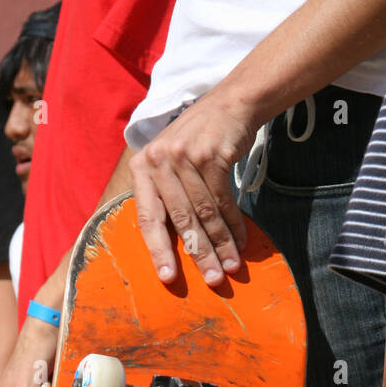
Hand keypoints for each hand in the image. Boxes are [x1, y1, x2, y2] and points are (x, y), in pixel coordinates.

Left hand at [130, 92, 253, 286]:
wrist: (229, 106)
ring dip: (222, 244)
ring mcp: (184, 155)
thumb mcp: (172, 164)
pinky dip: (235, 224)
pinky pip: (223, 200)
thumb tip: (176, 249)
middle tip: (214, 280)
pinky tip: (242, 241)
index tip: (168, 277)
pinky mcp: (210, 154)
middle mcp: (158, 160)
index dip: (158, 250)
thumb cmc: (199, 144)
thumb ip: (167, 197)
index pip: (147, 217)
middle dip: (200, 254)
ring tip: (232, 266)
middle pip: (180, 219)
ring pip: (205, 213)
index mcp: (143, 167)